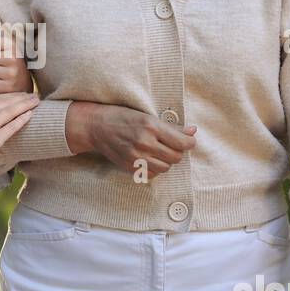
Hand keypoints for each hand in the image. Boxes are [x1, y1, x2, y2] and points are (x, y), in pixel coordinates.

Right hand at [0, 92, 38, 178]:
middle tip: (33, 94)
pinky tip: (30, 114)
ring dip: (25, 105)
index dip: (11, 95)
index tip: (21, 94)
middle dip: (21, 97)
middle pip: (5, 102)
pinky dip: (22, 119)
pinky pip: (11, 127)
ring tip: (36, 101)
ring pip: (10, 111)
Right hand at [66, 101, 196, 175]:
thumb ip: (171, 127)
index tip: (188, 141)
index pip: (182, 142)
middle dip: (177, 151)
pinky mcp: (130, 167)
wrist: (96, 127)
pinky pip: (152, 174)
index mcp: (151, 127)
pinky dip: (155, 168)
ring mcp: (136, 158)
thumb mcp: (147, 116)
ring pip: (166, 168)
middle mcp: (144, 143)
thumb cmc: (122, 117)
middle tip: (171, 144)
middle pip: (175, 157)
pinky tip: (149, 158)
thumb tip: (192, 131)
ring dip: (166, 161)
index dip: (189, 143)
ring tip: (159, 151)